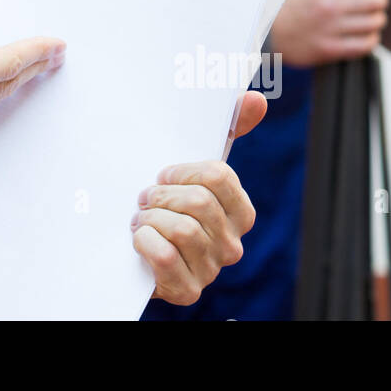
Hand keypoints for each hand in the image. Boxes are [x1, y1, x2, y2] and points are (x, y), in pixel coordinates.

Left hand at [134, 91, 264, 304]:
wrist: (134, 249)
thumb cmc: (168, 202)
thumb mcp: (192, 167)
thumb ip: (227, 130)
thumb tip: (256, 99)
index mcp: (240, 212)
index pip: (219, 176)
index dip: (183, 171)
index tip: (163, 175)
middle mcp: (232, 244)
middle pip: (200, 203)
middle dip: (162, 196)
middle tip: (146, 199)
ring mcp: (211, 270)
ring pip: (182, 229)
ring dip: (150, 219)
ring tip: (141, 220)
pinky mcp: (187, 291)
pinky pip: (165, 257)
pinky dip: (144, 243)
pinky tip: (138, 241)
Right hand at [269, 0, 388, 66]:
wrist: (270, 34)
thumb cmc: (294, 6)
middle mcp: (328, 5)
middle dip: (379, 0)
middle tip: (374, 2)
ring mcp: (331, 29)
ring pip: (375, 22)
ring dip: (376, 20)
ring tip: (369, 19)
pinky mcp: (332, 49)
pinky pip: (368, 44)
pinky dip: (371, 38)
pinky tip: (364, 34)